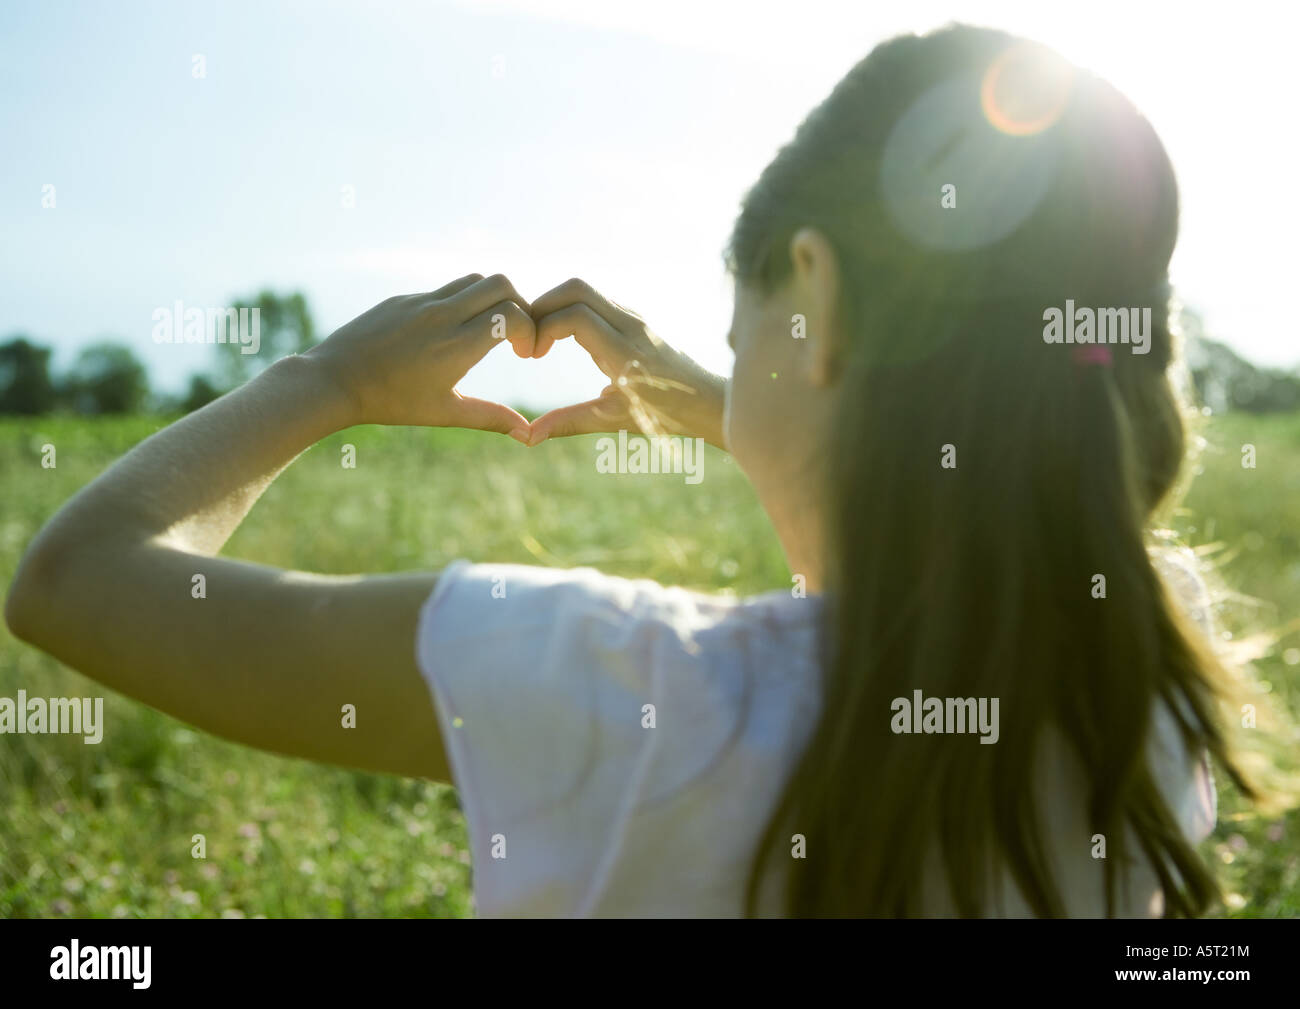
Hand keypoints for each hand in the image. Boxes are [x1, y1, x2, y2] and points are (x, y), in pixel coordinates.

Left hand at [303, 273, 534, 438]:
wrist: (335, 381)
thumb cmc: (391, 402)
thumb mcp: (444, 412)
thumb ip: (489, 417)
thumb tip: (526, 433)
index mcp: (456, 345)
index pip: (512, 315)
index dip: (530, 330)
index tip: (524, 353)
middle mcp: (442, 316)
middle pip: (500, 283)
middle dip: (519, 304)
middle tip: (515, 332)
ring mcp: (421, 302)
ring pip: (473, 279)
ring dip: (490, 298)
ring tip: (486, 327)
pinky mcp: (403, 299)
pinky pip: (443, 290)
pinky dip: (460, 303)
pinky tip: (448, 332)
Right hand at [527, 278, 726, 447]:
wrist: (708, 402)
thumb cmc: (666, 416)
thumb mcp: (614, 420)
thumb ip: (569, 422)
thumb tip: (528, 437)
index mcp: (625, 352)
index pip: (575, 316)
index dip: (543, 328)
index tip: (533, 355)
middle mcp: (632, 325)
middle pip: (575, 288)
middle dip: (542, 305)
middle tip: (529, 338)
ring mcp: (635, 316)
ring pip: (585, 289)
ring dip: (556, 305)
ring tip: (542, 339)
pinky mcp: (635, 316)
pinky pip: (596, 299)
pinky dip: (571, 308)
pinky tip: (563, 337)